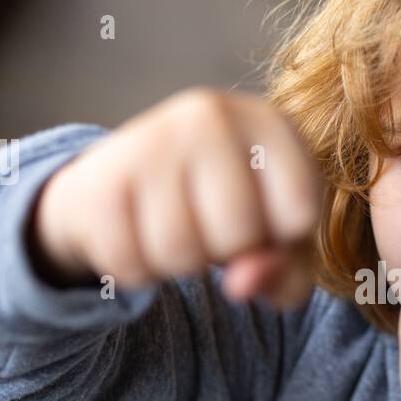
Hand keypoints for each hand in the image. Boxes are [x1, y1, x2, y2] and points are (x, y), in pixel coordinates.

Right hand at [30, 87, 322, 307]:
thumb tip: (243, 284)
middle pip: (238, 235)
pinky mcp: (101, 180)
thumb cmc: (221, 209)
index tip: (262, 219)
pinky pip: (131, 266)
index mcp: (269, 123)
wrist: (122, 183)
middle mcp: (211, 116)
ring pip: (181, 255)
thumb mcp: (274, 237)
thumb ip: (285, 272)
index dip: (280, 240)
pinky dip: (137, 271)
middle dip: (225, 253)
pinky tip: (136, 235)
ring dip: (178, 264)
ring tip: (174, 227)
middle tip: (207, 224)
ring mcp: (151, 141)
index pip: (299, 213)